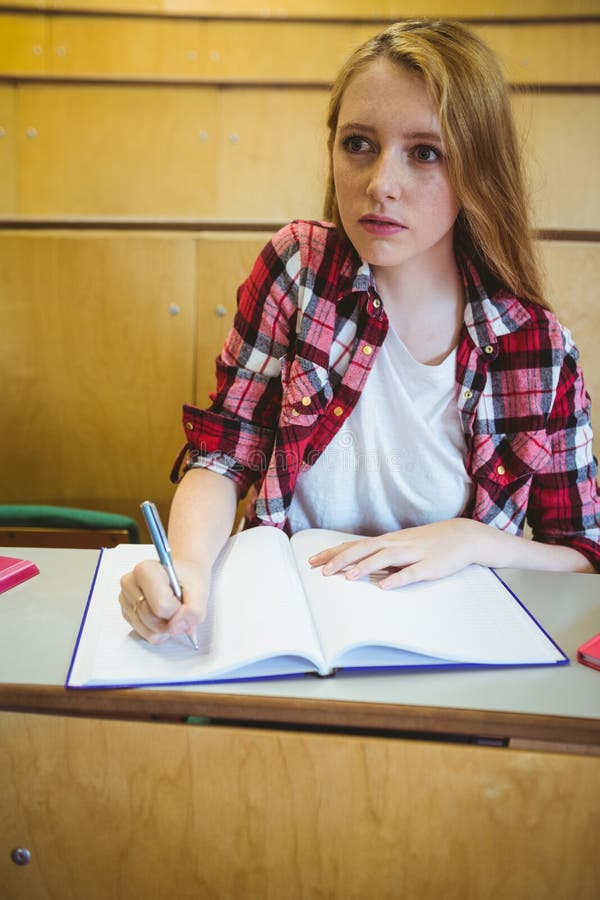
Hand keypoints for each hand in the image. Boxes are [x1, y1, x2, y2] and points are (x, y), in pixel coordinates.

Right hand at [119, 559, 207, 643]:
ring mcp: (125, 598)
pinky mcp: (126, 612)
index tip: (182, 600)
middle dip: (172, 621)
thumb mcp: (200, 592)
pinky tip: (163, 617)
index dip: (178, 610)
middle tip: (179, 607)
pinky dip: (158, 631)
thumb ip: (193, 611)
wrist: (182, 577)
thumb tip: (176, 628)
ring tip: (172, 610)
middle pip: (152, 619)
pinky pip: (143, 633)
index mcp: (145, 570)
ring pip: (147, 629)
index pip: (161, 605)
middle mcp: (130, 582)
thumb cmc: (188, 580)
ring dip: (165, 628)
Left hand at [309, 519, 478, 588]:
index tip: (312, 560)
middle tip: (321, 571)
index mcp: (388, 541)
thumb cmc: (429, 543)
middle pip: (364, 549)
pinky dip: (397, 579)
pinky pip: (411, 573)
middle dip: (341, 559)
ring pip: (385, 558)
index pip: (355, 545)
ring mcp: (413, 553)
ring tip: (347, 577)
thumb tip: (357, 564)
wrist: (463, 536)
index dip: (334, 553)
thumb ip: (381, 554)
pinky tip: (384, 587)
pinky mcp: (429, 566)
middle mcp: (397, 544)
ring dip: (365, 567)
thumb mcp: (402, 546)